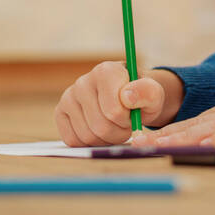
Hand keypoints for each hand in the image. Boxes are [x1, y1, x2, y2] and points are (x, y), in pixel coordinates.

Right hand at [54, 64, 184, 145]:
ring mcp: (69, 97)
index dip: (127, 120)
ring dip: (106, 140)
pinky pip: (72, 140)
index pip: (114, 111)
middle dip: (118, 133)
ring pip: (86, 136)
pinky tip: (100, 132)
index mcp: (106, 71)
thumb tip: (127, 96)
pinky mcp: (60, 112)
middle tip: (126, 125)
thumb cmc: (141, 96)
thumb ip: (147, 92)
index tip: (133, 113)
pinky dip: (89, 143)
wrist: (128, 98)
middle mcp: (83, 81)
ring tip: (115, 127)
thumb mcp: (153, 94)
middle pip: (100, 127)